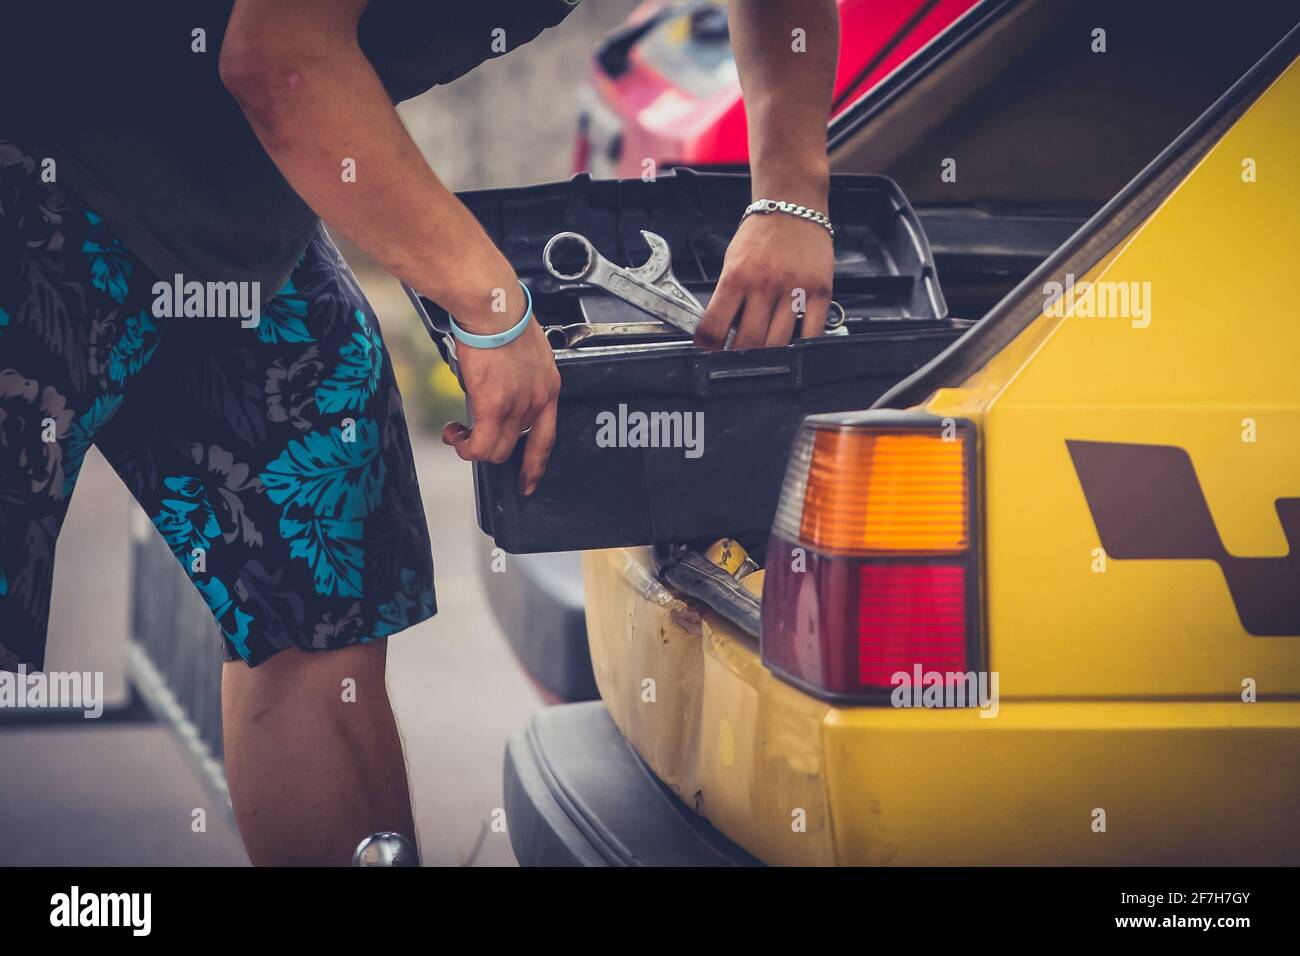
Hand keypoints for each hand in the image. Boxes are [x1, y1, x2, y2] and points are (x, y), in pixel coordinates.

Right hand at [441, 284, 560, 496]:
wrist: (493, 308)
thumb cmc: (502, 317)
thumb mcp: (522, 350)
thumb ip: (515, 375)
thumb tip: (494, 388)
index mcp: (549, 388)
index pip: (547, 438)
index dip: (536, 463)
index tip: (529, 480)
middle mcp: (537, 402)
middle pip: (516, 447)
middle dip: (490, 448)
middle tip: (468, 439)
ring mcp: (517, 407)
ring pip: (495, 451)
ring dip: (472, 447)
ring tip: (458, 434)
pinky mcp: (493, 406)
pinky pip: (479, 445)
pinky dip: (464, 445)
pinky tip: (454, 433)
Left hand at [694, 211, 834, 349]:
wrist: (792, 206)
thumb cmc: (760, 236)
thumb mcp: (731, 262)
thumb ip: (727, 297)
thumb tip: (720, 333)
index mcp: (737, 277)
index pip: (715, 327)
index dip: (709, 347)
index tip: (711, 351)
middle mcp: (765, 285)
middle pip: (748, 343)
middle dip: (739, 357)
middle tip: (738, 356)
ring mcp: (795, 289)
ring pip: (778, 344)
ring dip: (768, 355)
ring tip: (763, 352)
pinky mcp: (820, 292)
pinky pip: (812, 333)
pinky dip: (801, 346)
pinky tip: (793, 344)